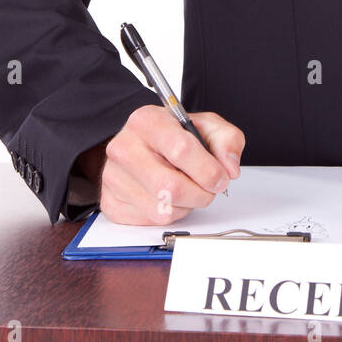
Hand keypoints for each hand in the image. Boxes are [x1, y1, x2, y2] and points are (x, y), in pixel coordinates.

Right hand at [81, 106, 245, 225]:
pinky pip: (151, 221)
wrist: (141, 145)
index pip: (181, 150)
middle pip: (171, 187)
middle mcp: (124, 147)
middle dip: (201, 194)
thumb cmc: (173, 136)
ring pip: (163, 209)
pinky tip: (169, 197)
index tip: (220, 177)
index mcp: (147, 121)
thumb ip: (227, 139)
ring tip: (186, 188)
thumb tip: (228, 168)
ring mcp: (113, 177)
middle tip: (208, 188)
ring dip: (187, 205)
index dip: (208, 170)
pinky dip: (170, 214)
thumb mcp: (205, 125)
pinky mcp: (112, 203)